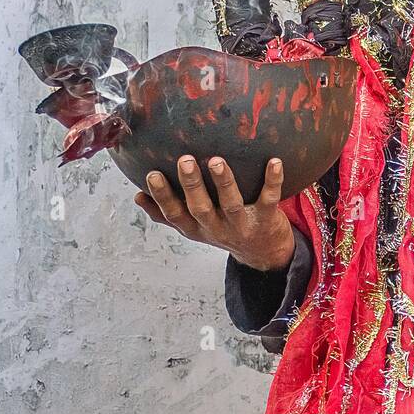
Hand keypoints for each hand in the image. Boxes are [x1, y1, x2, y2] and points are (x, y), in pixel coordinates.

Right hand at [134, 155, 294, 272]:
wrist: (264, 253)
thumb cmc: (224, 230)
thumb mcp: (194, 228)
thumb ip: (168, 214)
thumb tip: (138, 196)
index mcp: (196, 228)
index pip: (174, 215)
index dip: (161, 198)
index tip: (151, 175)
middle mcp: (217, 228)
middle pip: (200, 209)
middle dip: (191, 186)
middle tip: (185, 160)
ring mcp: (242, 225)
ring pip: (232, 205)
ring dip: (224, 183)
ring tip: (217, 161)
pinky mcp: (266, 220)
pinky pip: (269, 199)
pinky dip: (272, 181)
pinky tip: (275, 162)